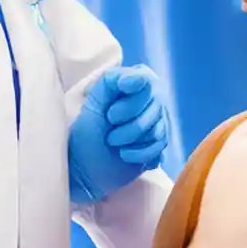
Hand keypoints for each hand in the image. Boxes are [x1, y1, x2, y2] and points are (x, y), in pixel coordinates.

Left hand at [68, 64, 169, 204]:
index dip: (132, 97)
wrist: (87, 170)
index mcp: (133, 84)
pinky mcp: (160, 143)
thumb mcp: (93, 104)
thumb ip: (111, 82)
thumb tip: (136, 78)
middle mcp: (151, 99)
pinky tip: (125, 155)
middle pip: (154, 105)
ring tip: (114, 143)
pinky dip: (139, 153)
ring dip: (131, 139)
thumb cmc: (87, 134)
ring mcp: (158, 121)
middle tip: (109, 131)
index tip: (111, 113)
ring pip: (157, 127)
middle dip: (128, 123)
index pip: (146, 80)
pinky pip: (159, 145)